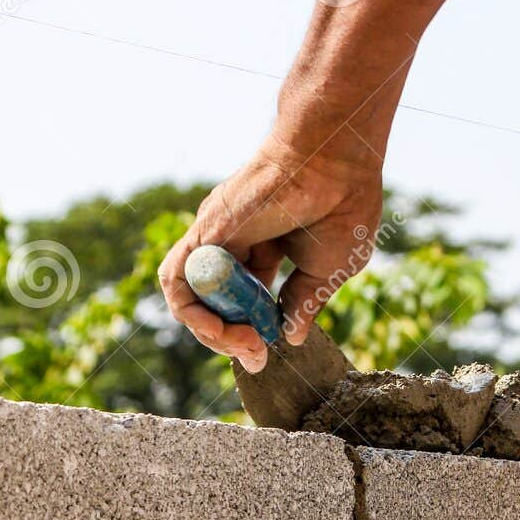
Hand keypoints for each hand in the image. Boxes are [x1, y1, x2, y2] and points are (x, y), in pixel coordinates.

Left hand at [158, 137, 381, 371]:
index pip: (242, 303)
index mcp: (265, 252)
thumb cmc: (342, 208)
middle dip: (230, 339)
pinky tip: (221, 329)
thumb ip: (304, 302)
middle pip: (213, 305)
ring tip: (244, 345)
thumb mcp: (329, 271)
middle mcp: (235, 246)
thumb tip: (289, 336)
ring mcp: (216, 240)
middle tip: (256, 355)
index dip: (250, 333)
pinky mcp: (204, 233)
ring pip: (190, 298)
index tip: (266, 354)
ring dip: (211, 333)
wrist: (333, 164)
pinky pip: (177, 281)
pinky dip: (191, 312)